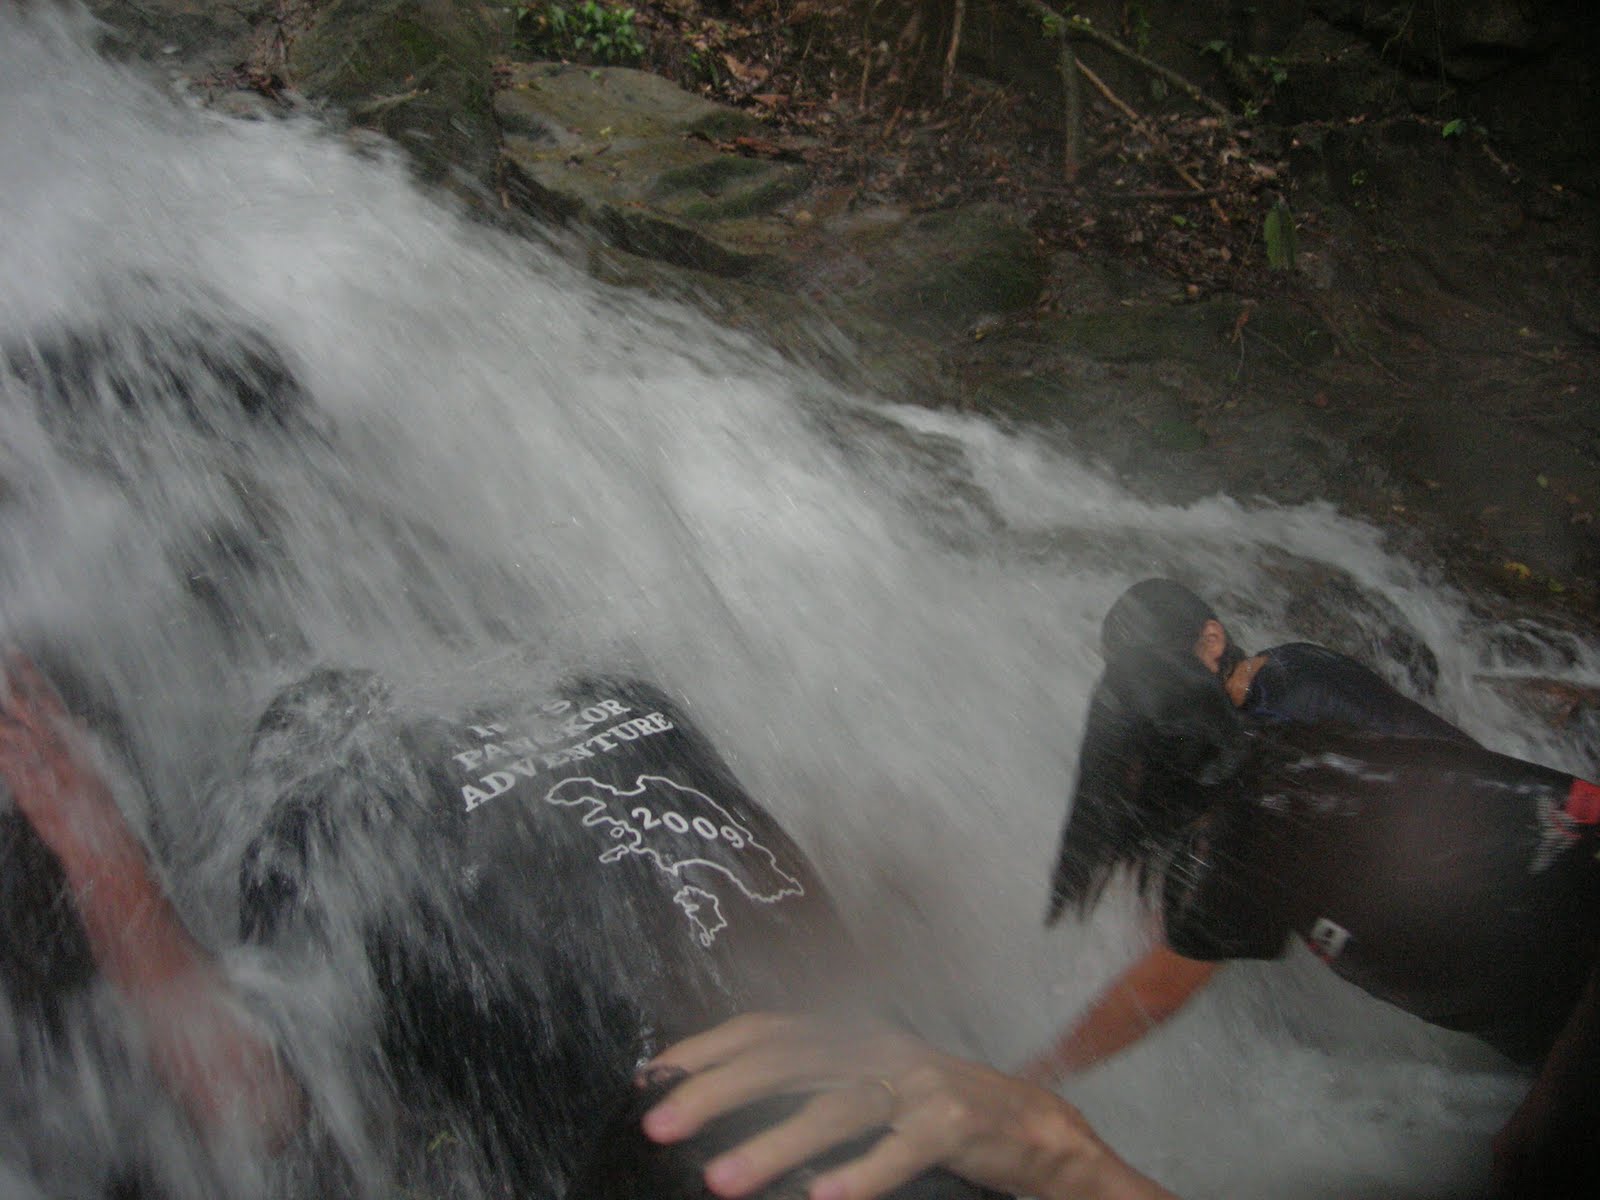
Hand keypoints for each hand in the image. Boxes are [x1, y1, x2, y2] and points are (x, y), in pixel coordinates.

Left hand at [0, 653, 113, 847]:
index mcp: (75, 742)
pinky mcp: (29, 789)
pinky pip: (7, 763)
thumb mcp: (95, 769)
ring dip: (0, 718)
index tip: (16, 654)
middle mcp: (59, 751)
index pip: (49, 700)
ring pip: (13, 733)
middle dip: (11, 685)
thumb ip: (79, 744)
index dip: (32, 676)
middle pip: (29, 709)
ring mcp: (44, 769)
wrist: (98, 843)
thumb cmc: (97, 808)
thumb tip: (75, 722)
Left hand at [640, 1013, 1176, 1199]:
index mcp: (853, 1036)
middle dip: (718, 1091)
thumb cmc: (938, 1117)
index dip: (710, 1046)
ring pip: (835, 1106)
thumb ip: (813, 1090)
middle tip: (662, 1125)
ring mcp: (918, 1083)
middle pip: (787, 1059)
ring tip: (722, 1180)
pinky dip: (860, 1175)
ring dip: (774, 1143)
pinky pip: (900, 1149)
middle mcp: (879, 1049)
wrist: (1037, 1130)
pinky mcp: (954, 1124)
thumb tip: (731, 1115)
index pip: (768, 1029)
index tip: (654, 1075)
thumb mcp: (871, 1091)